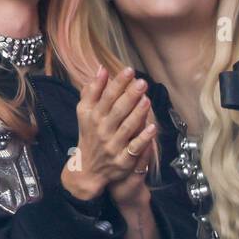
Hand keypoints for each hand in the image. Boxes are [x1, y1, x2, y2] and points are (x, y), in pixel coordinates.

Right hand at [62, 66, 156, 201]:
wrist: (87, 169)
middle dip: (129, 96)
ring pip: (127, 128)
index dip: (118, 83)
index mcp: (94, 117)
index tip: (128, 70)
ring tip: (147, 99)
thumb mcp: (85, 113)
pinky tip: (153, 128)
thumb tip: (101, 69)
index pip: (106, 97)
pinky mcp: (123, 160)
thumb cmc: (89, 135)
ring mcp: (113, 146)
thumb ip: (92, 91)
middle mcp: (102, 130)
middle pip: (117, 111)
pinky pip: (134, 148)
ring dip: (137, 114)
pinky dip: (143, 138)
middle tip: (142, 82)